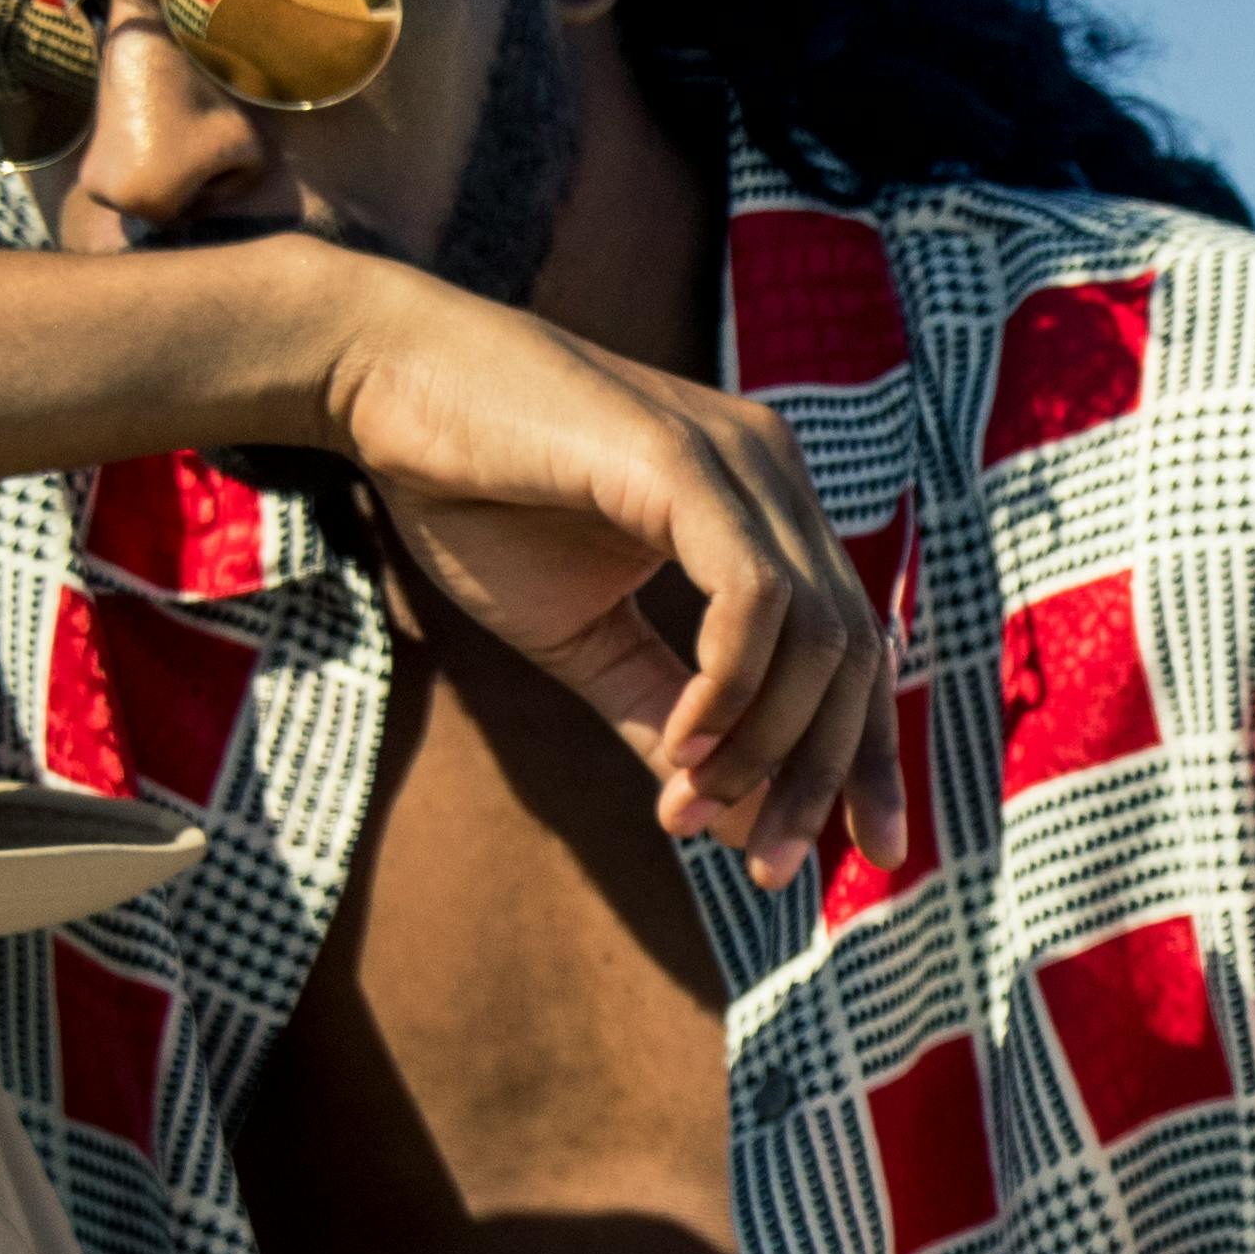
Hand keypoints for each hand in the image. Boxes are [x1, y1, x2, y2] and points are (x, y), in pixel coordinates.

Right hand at [316, 283, 902, 884]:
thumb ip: (665, 713)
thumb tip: (729, 816)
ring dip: (766, 746)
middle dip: (823, 775)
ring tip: (692, 809)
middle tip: (766, 867)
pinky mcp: (686, 459)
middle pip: (853, 651)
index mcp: (764, 511)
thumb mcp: (584, 637)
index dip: (869, 757)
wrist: (385, 386)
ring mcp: (740, 460)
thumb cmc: (476, 498)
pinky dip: (729, 686)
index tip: (863, 858)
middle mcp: (774, 476)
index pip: (855, 646)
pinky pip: (752, 597)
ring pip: (816, 634)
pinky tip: (683, 746)